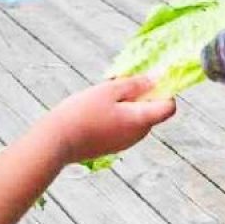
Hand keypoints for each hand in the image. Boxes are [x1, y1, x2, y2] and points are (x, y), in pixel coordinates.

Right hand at [42, 76, 173, 164]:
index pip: (169, 106)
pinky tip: (95, 107)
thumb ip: (136, 84)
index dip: (164, 90)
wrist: (55, 143)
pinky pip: (122, 125)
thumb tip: (158, 78)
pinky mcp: (112, 145)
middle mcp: (137, 135)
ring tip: (102, 93)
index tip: (148, 78)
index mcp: (141, 121)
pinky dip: (116, 113)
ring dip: (125, 102)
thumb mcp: (110, 90)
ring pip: (135, 116)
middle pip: (151, 109)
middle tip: (116, 81)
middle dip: (139, 93)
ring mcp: (124, 142)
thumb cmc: (82, 113)